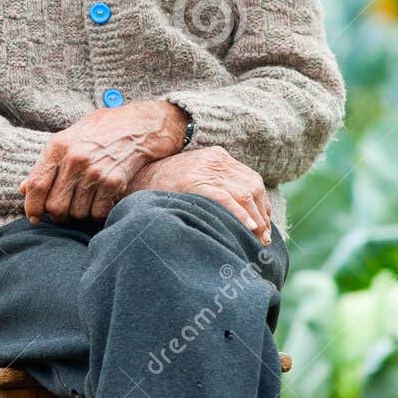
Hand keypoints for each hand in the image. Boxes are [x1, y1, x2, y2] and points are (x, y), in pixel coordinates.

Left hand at [18, 100, 187, 222]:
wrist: (139, 125)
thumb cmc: (101, 131)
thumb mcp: (69, 137)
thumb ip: (47, 163)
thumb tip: (23, 188)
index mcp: (58, 146)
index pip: (36, 185)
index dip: (32, 207)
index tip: (34, 217)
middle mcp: (75, 159)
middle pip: (55, 205)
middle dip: (57, 215)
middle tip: (63, 213)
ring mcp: (95, 172)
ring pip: (76, 213)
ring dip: (79, 215)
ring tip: (84, 204)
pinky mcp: (114, 182)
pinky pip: (98, 213)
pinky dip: (97, 215)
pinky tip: (100, 204)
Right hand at [126, 146, 272, 243]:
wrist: (132, 182)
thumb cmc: (161, 189)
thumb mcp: (192, 181)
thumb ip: (215, 189)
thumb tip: (241, 215)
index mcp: (217, 157)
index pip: (250, 180)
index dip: (261, 205)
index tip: (263, 226)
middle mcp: (215, 160)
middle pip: (252, 186)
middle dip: (262, 215)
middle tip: (264, 240)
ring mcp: (205, 169)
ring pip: (244, 193)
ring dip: (256, 219)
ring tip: (258, 240)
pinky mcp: (196, 181)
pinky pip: (226, 198)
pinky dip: (241, 214)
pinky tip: (249, 228)